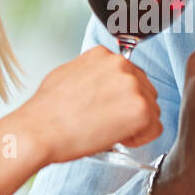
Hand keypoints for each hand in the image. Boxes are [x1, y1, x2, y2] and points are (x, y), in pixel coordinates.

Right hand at [14, 45, 162, 163]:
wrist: (39, 130)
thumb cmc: (46, 111)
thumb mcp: (67, 75)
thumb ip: (91, 75)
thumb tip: (100, 87)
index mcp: (103, 55)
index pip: (129, 75)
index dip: (120, 97)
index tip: (109, 108)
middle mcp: (121, 65)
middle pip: (144, 90)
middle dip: (131, 109)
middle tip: (108, 123)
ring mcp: (133, 86)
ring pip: (152, 109)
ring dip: (135, 124)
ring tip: (108, 131)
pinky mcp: (140, 109)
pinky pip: (155, 128)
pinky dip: (141, 138)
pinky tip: (118, 139)